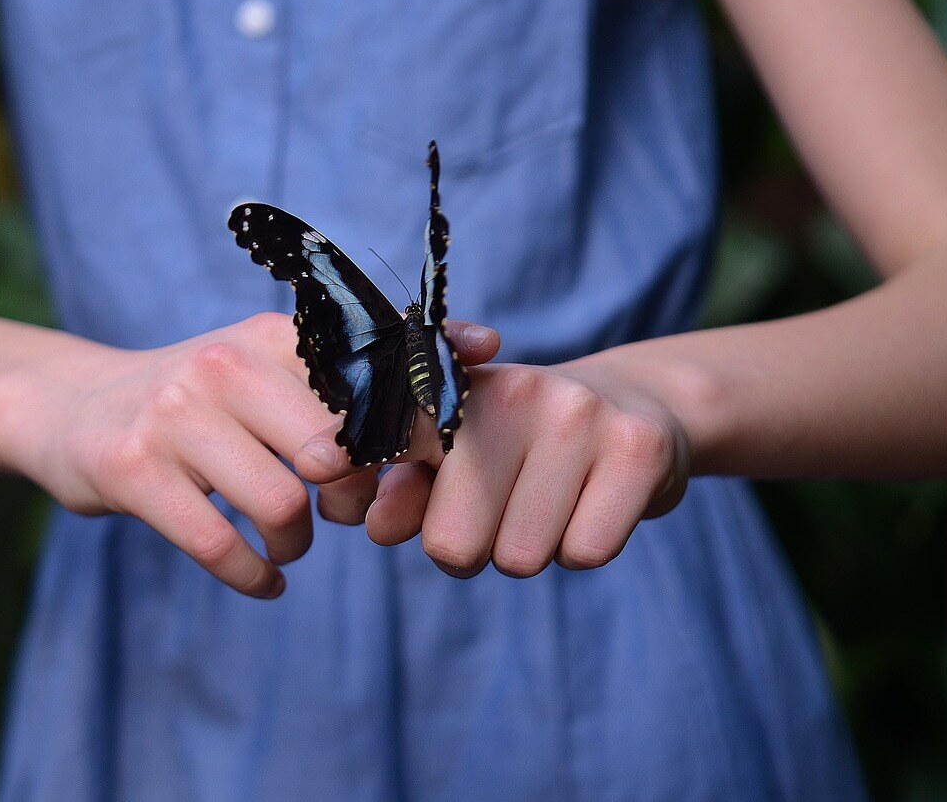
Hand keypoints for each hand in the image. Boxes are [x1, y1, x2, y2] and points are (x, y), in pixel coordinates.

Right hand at [0, 313, 499, 597]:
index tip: (423, 470)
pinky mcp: (131, 471)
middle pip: (336, 453)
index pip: (373, 381)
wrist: (73, 410)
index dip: (413, 435)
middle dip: (353, 500)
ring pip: (283, 506)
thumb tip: (490, 343)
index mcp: (273, 337)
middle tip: (342, 514)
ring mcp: (173, 416)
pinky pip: (219, 546)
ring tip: (291, 544)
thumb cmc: (203, 397)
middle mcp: (225, 364)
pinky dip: (255, 576)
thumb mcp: (276, 362)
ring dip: (300, 544)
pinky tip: (264, 579)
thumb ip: (373, 359)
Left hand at [298, 359, 689, 577]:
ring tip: (547, 501)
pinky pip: (584, 552)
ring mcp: (578, 416)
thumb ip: (394, 484)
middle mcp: (515, 391)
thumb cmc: (522, 445)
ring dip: (529, 550)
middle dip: (471, 548)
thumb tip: (358, 511)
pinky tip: (588, 505)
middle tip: (501, 510)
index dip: (351, 458)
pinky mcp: (637, 450)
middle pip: (453, 542)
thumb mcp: (454, 453)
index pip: (393, 432)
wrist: (637, 410)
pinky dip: (581, 548)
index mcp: (460, 389)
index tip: (308, 465)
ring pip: (519, 558)